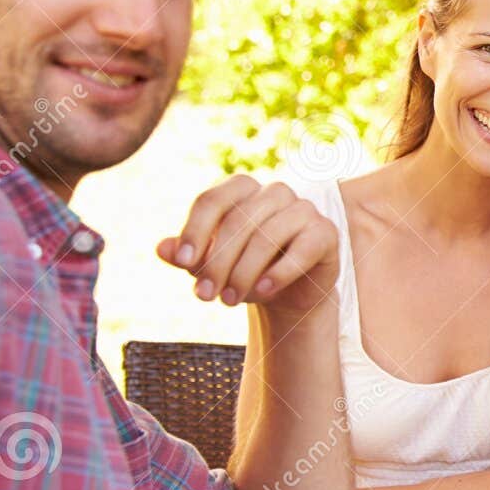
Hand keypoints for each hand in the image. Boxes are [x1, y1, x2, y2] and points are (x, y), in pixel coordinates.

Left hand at [158, 175, 338, 321]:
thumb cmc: (245, 271)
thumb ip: (188, 254)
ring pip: (267, 235)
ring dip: (244, 272)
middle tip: (205, 296)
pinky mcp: (326, 232)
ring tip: (230, 300)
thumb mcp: (212, 265)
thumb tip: (162, 248)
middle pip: (238, 220)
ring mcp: (304, 209)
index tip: (184, 263)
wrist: (289, 294)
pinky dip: (280, 272)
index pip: (213, 200)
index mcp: (243, 189)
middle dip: (218, 261)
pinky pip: (302, 248)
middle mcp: (275, 192)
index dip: (196, 230)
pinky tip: (262, 290)